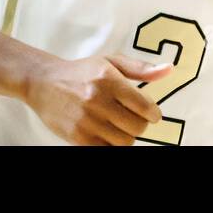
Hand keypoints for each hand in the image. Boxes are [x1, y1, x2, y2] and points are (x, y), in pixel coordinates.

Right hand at [25, 54, 171, 145]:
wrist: (44, 83)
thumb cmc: (82, 72)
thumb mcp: (110, 62)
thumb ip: (141, 68)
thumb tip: (169, 70)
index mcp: (108, 79)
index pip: (144, 106)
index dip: (153, 113)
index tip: (151, 114)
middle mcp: (97, 99)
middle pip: (137, 127)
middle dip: (140, 125)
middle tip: (133, 119)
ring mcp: (86, 120)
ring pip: (124, 141)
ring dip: (127, 136)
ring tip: (119, 125)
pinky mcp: (77, 137)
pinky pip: (107, 150)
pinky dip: (112, 144)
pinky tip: (107, 133)